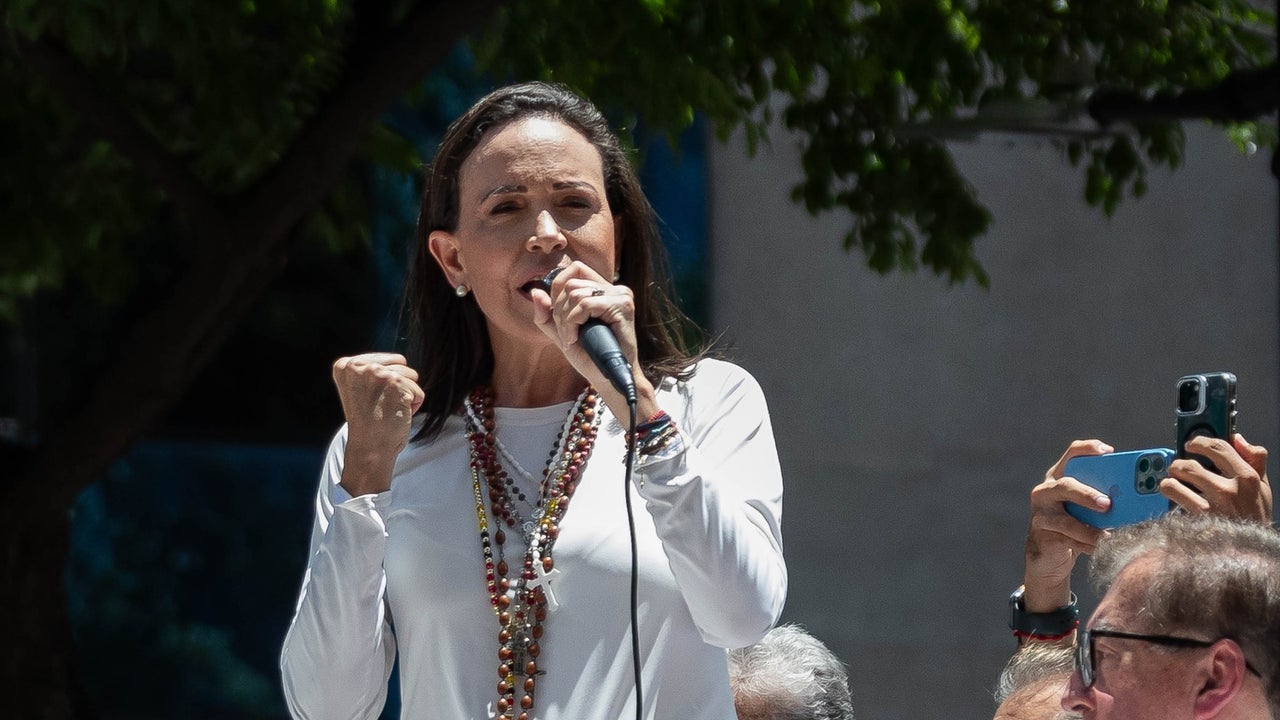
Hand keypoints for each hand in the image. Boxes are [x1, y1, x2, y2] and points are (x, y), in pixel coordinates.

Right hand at [332, 352, 424, 495]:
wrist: (370, 448)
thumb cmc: (369, 422)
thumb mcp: (360, 389)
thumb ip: (370, 372)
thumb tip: (397, 360)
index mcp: (345, 365)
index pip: (387, 359)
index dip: (387, 383)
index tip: (371, 399)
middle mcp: (358, 366)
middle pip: (400, 364)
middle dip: (399, 385)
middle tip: (381, 405)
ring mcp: (376, 372)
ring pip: (411, 376)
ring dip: (407, 395)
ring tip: (389, 409)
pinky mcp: (394, 382)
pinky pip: (418, 391)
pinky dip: (414, 405)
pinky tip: (397, 414)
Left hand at [531, 261, 656, 419]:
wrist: (609, 379)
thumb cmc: (590, 358)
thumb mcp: (562, 333)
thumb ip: (547, 314)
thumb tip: (535, 291)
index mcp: (603, 290)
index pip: (574, 269)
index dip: (558, 290)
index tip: (560, 319)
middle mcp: (614, 288)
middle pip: (571, 282)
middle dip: (559, 310)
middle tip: (567, 334)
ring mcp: (620, 295)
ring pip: (575, 294)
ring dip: (565, 321)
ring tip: (572, 339)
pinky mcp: (622, 305)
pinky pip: (585, 304)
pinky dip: (573, 323)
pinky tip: (576, 339)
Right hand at [1023, 440, 1112, 612]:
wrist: (1050, 555)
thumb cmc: (1075, 525)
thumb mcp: (1085, 507)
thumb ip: (1101, 496)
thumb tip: (1137, 498)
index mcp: (1059, 477)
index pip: (1072, 454)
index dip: (1088, 449)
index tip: (1109, 452)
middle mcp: (1046, 492)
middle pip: (1066, 485)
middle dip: (1087, 494)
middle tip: (1108, 504)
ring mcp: (1041, 514)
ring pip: (1065, 520)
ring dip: (1088, 528)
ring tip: (1108, 535)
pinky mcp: (1042, 536)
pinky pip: (1067, 540)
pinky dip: (1086, 544)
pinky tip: (1101, 547)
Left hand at [1162, 433, 1271, 521]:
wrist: (1251, 550)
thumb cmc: (1255, 516)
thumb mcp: (1263, 487)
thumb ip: (1254, 460)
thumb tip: (1238, 438)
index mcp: (1248, 478)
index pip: (1221, 448)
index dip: (1202, 441)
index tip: (1192, 444)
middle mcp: (1231, 489)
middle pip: (1195, 462)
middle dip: (1181, 461)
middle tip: (1178, 466)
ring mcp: (1215, 503)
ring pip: (1182, 473)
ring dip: (1172, 474)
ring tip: (1174, 479)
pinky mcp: (1201, 516)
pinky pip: (1174, 491)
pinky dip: (1169, 488)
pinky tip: (1172, 492)